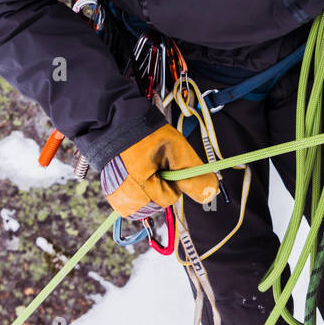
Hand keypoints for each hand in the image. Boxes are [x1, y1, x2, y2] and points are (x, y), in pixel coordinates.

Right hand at [99, 124, 219, 219]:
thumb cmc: (144, 133)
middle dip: (161, 183)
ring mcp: (116, 198)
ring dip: (150, 186)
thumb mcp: (176, 150)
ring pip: (148, 202)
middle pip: (159, 203)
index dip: (173, 177)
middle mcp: (124, 200)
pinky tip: (135, 170)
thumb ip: (194, 175)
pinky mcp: (112, 195)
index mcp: (138, 191)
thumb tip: (210, 194)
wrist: (116, 121)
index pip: (170, 197)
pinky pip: (135, 201)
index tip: (164, 160)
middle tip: (152, 160)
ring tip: (142, 163)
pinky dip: (140, 188)